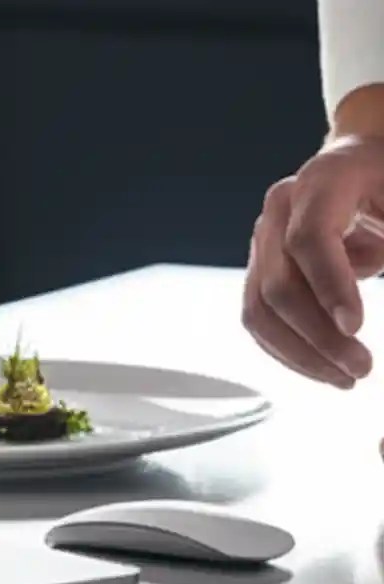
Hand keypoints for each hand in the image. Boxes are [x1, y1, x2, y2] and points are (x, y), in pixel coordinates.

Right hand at [242, 135, 383, 388]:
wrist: (361, 163)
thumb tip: (364, 314)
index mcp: (321, 181)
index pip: (309, 239)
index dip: (330, 286)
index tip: (358, 327)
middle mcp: (278, 211)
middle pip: (278, 284)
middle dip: (317, 335)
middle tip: (361, 369)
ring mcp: (261, 240)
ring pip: (259, 309)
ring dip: (299, 353)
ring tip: (345, 378)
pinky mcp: (259, 268)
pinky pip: (260, 317)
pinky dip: (288, 350)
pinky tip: (324, 368)